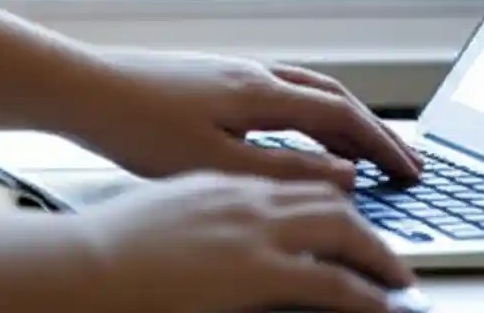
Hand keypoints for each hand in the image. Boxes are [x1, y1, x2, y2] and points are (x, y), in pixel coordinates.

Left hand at [71, 50, 421, 187]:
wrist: (83, 88)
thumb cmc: (138, 128)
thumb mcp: (216, 164)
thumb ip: (286, 171)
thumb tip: (345, 176)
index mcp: (263, 93)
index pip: (344, 118)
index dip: (384, 146)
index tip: (412, 172)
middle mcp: (256, 73)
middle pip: (335, 96)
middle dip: (374, 130)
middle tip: (401, 162)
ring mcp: (235, 71)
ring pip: (309, 90)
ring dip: (343, 119)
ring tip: (361, 151)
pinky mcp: (214, 77)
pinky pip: (283, 91)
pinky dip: (310, 113)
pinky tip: (297, 134)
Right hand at [82, 172, 414, 312]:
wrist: (85, 264)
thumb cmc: (108, 248)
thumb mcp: (165, 214)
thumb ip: (202, 216)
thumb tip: (216, 236)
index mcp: (225, 183)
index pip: (295, 185)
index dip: (331, 200)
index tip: (348, 218)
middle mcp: (249, 198)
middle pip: (330, 199)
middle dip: (366, 225)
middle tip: (388, 251)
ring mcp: (257, 231)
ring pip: (344, 230)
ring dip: (378, 254)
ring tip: (398, 277)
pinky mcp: (259, 270)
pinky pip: (334, 281)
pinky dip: (368, 292)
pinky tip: (384, 305)